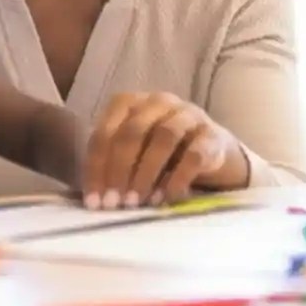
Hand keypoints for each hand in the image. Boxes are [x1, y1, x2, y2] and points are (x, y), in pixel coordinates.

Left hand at [80, 92, 237, 209]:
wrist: (211, 152)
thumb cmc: (162, 154)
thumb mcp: (133, 154)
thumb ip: (112, 166)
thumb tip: (93, 199)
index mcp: (130, 103)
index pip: (105, 132)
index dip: (96, 168)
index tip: (93, 201)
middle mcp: (158, 102)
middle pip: (132, 132)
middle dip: (119, 170)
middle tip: (114, 203)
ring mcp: (188, 114)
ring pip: (163, 138)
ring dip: (146, 173)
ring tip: (137, 202)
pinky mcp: (212, 135)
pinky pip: (193, 155)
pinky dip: (176, 179)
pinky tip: (164, 198)